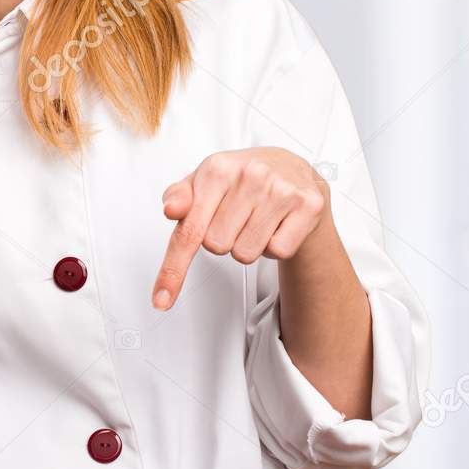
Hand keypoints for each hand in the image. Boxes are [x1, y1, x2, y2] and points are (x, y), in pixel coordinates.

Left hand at [152, 147, 327, 310]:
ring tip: (257, 219)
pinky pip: (277, 251)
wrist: (293, 168)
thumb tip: (170, 209)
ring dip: (248, 243)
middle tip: (236, 217)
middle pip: (216, 246)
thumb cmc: (242, 179)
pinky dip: (273, 246)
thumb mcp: (205, 181)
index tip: (161, 300)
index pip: (189, 230)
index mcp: (218, 168)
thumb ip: (180, 196)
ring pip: (245, 253)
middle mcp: (250, 175)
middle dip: (222, 238)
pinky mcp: (308, 205)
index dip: (173, 269)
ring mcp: (281, 190)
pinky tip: (277, 223)